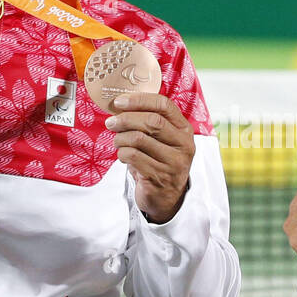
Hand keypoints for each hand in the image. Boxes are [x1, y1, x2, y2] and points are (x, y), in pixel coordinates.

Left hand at [106, 93, 194, 223]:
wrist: (166, 196)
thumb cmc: (160, 161)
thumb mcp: (163, 140)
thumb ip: (149, 122)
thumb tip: (120, 104)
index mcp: (184, 129)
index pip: (164, 105)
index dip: (139, 100)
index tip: (119, 101)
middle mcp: (183, 145)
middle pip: (152, 121)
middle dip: (126, 119)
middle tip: (111, 122)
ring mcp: (173, 162)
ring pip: (139, 139)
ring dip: (121, 138)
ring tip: (117, 142)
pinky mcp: (159, 176)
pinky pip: (133, 157)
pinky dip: (122, 153)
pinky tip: (123, 155)